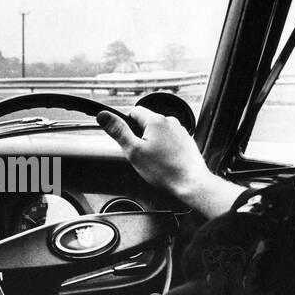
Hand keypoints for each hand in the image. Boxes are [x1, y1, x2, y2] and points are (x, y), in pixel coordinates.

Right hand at [97, 107, 243, 217]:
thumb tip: (103, 115)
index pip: (134, 111)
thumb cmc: (164, 170)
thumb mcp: (134, 151)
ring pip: (158, 133)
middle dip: (140, 136)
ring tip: (155, 161)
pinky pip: (170, 141)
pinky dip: (165, 149)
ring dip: (153, 143)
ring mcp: (180, 131)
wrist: (191, 183)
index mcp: (156, 120)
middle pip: (146, 123)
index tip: (127, 139)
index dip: (126, 125)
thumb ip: (118, 131)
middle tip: (140, 155)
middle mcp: (170, 122)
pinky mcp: (186, 142)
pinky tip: (165, 162)